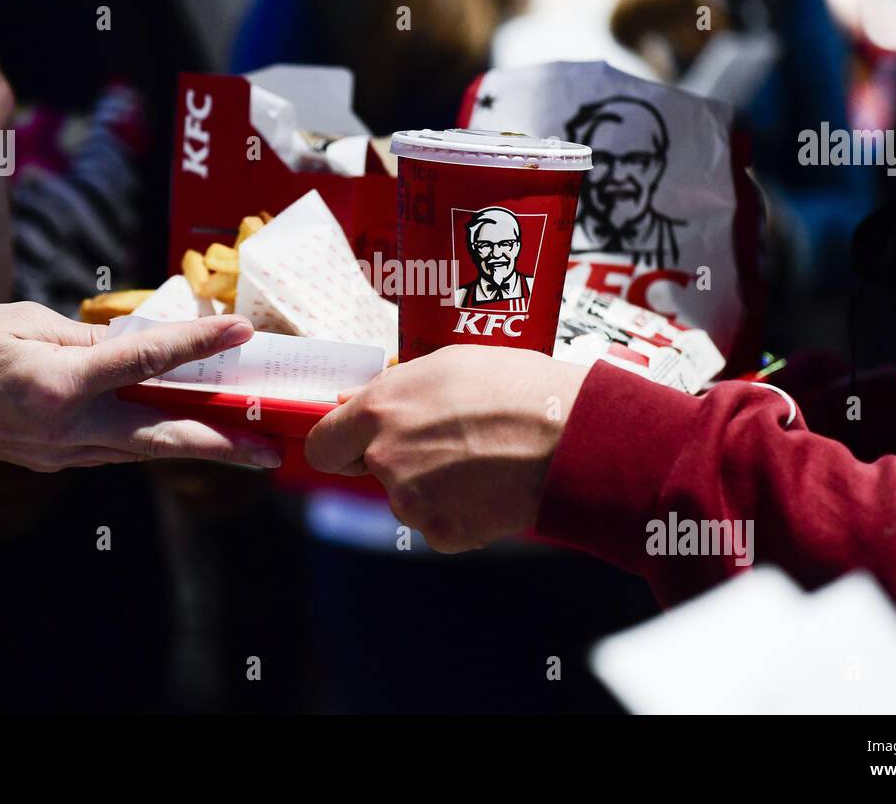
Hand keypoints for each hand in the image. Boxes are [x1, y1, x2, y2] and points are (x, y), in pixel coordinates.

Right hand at [0, 302, 281, 471]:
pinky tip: (191, 433)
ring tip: (251, 446)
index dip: (197, 346)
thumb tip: (144, 344)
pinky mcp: (62, 460)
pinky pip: (122, 449)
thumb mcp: (22, 322)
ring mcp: (66, 452)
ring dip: (201, 447)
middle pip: (163, 438)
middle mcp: (69, 427)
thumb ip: (89, 338)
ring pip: (148, 449)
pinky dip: (159, 440)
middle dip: (224, 445)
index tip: (241, 334)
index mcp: (58, 384)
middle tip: (273, 451)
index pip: (144, 362)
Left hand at [305, 346, 587, 551]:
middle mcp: (386, 458)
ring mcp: (413, 501)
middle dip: (398, 461)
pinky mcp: (443, 533)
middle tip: (447, 443)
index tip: (354, 445)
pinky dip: (460, 511)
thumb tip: (352, 401)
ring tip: (481, 458)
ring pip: (408, 499)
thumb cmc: (516, 387)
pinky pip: (440, 523)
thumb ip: (392, 389)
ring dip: (433, 486)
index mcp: (380, 411)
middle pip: (372, 472)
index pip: (323, 446)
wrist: (572, 436)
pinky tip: (491, 485)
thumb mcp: (447, 363)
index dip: (338, 445)